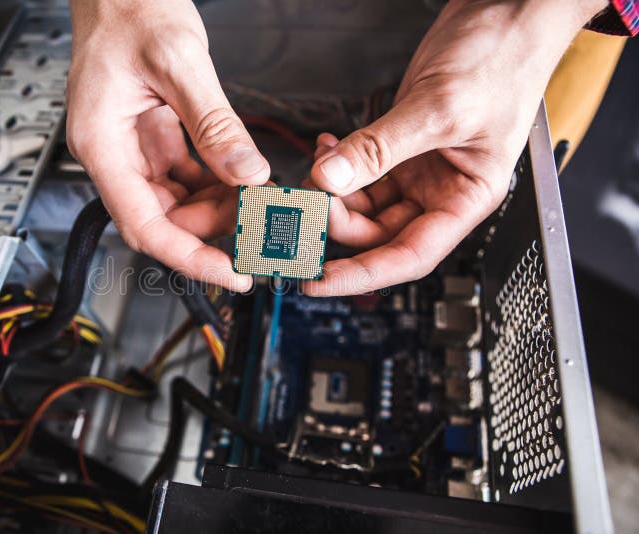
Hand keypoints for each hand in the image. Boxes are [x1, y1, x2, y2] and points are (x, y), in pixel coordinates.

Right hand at [67, 0, 269, 291]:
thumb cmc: (130, 8)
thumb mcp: (178, 62)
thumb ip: (214, 124)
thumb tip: (247, 174)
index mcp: (102, 145)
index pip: (144, 226)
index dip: (189, 257)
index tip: (230, 273)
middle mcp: (113, 155)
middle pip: (162, 220)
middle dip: (212, 229)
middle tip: (260, 224)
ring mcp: (133, 149)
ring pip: (176, 203)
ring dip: (217, 206)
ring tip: (256, 199)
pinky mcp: (152, 139)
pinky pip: (184, 178)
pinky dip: (214, 183)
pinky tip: (240, 178)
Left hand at [303, 0, 606, 295]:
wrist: (505, 15)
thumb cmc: (502, 60)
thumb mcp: (439, 109)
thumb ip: (380, 149)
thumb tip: (331, 180)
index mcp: (466, 199)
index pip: (409, 255)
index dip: (362, 274)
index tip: (321, 281)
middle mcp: (441, 192)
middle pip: (378, 232)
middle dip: (339, 220)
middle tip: (309, 201)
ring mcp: (418, 171)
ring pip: (364, 203)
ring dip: (333, 190)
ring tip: (318, 166)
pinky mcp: (400, 147)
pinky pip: (360, 171)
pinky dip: (338, 164)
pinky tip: (328, 147)